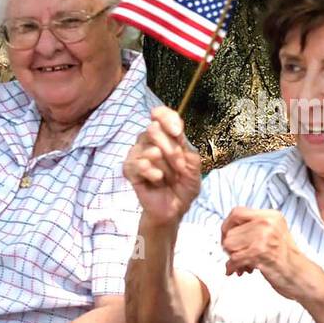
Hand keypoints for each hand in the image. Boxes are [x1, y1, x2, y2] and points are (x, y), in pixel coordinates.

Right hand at [123, 107, 202, 226]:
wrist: (175, 209)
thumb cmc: (184, 185)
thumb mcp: (194, 165)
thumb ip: (186, 146)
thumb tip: (175, 132)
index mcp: (166, 135)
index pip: (160, 114)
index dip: (167, 118)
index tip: (177, 132)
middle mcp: (149, 141)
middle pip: (153, 129)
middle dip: (172, 151)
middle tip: (180, 168)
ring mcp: (137, 154)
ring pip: (148, 149)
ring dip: (165, 167)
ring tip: (168, 178)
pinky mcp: (129, 170)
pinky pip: (137, 164)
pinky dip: (151, 172)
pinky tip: (157, 180)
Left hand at [220, 207, 319, 302]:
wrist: (301, 276)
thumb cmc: (287, 259)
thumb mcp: (274, 234)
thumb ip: (254, 228)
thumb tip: (226, 233)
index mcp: (271, 216)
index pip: (237, 213)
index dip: (227, 226)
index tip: (227, 238)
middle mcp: (268, 223)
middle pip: (230, 231)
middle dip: (229, 247)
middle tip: (236, 256)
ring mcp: (265, 237)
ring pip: (229, 245)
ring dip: (232, 258)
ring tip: (243, 265)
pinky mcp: (260, 253)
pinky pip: (234, 259)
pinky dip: (232, 267)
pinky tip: (239, 271)